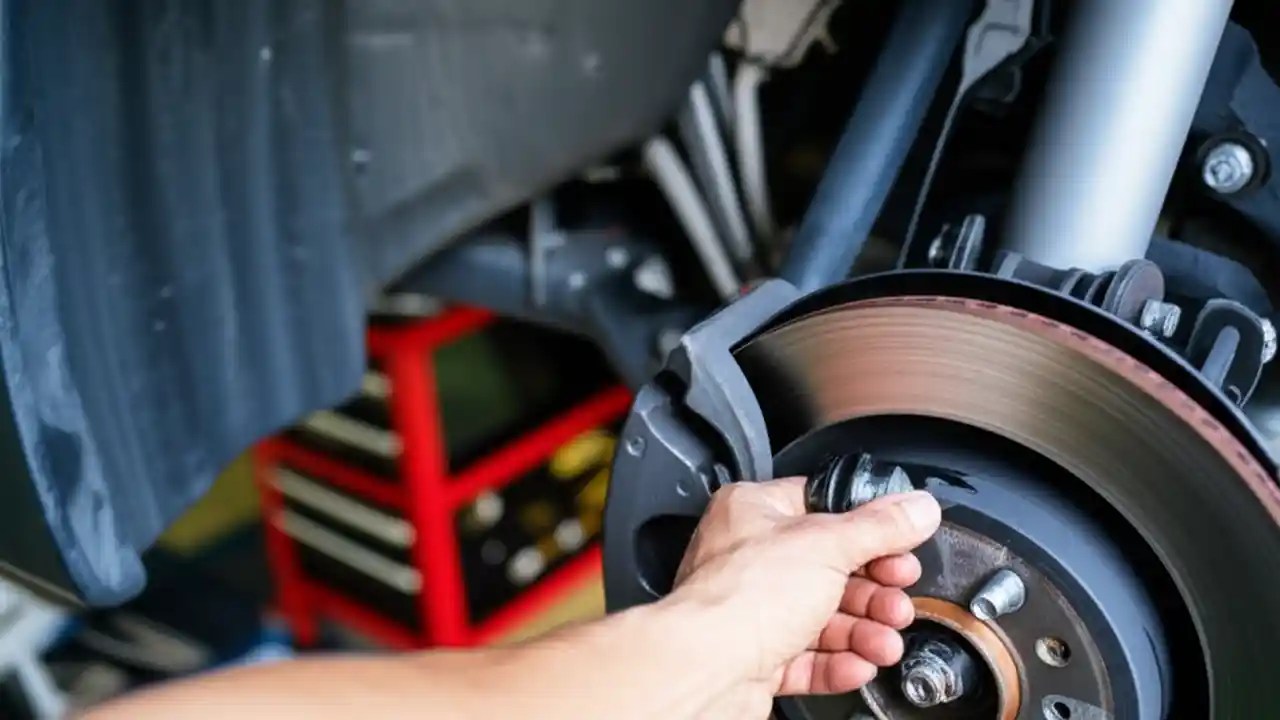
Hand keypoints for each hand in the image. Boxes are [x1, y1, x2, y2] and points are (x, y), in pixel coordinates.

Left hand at [667, 477, 940, 717]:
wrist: (708, 669)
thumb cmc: (740, 596)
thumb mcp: (828, 545)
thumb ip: (880, 527)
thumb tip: (916, 508)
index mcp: (752, 512)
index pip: (821, 507)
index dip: (866, 527)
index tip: (901, 543)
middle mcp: (747, 559)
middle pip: (828, 568)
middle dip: (872, 591)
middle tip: (897, 599)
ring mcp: (750, 612)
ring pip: (820, 618)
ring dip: (862, 631)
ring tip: (886, 639)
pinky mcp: (754, 659)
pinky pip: (806, 658)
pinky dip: (838, 663)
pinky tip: (860, 664)